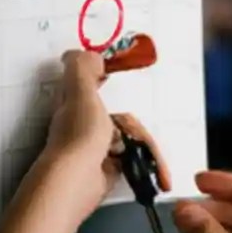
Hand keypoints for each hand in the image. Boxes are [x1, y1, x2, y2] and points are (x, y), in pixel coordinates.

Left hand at [36, 51, 170, 222]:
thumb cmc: (79, 135)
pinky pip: (132, 159)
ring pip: (130, 140)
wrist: (76, 180)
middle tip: (142, 139)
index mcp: (77, 104)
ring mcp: (96, 148)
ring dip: (145, 150)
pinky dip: (144, 165)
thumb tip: (85, 52)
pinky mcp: (107, 168)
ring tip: (154, 165)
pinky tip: (150, 173)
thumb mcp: (81, 92)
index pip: (91, 85)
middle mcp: (85, 125)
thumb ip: (83, 69)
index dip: (102, 79)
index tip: (119, 78)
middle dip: (138, 129)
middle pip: (122, 118)